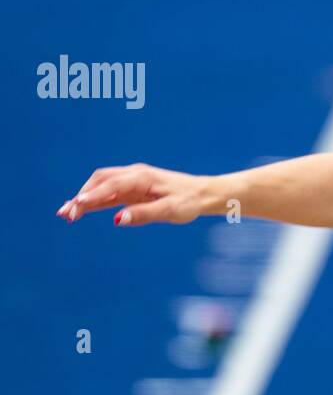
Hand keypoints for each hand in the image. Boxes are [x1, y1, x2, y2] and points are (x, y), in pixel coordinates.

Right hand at [57, 164, 207, 226]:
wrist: (203, 194)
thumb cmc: (189, 202)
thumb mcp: (169, 211)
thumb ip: (143, 214)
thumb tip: (118, 219)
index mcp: (141, 178)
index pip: (109, 186)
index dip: (90, 197)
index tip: (75, 208)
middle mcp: (134, 175)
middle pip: (100, 182)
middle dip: (81, 197)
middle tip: (66, 215)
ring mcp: (132, 181)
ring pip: (101, 185)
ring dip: (84, 197)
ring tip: (67, 213)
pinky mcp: (133, 189)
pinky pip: (109, 192)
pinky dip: (94, 200)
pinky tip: (82, 209)